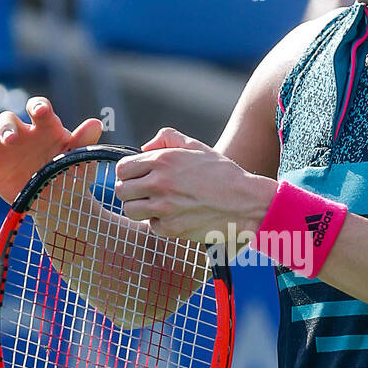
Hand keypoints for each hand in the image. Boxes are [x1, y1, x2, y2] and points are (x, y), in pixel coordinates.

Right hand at [0, 97, 103, 204]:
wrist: (61, 203)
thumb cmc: (72, 175)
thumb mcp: (80, 159)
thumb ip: (84, 141)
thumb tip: (96, 123)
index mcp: (43, 127)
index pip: (37, 108)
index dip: (37, 107)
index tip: (40, 112)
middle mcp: (20, 135)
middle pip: (5, 121)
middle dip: (6, 126)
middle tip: (11, 138)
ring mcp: (2, 152)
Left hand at [115, 126, 272, 243]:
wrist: (245, 203)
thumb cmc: (222, 174)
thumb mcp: (196, 147)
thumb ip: (167, 138)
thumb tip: (144, 148)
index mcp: (163, 160)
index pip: (122, 168)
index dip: (128, 173)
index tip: (139, 177)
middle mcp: (160, 183)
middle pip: (122, 190)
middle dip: (131, 192)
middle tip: (146, 193)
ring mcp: (164, 207)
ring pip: (130, 211)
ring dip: (140, 209)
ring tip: (157, 206)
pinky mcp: (171, 228)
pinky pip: (151, 226)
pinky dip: (159, 223)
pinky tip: (175, 216)